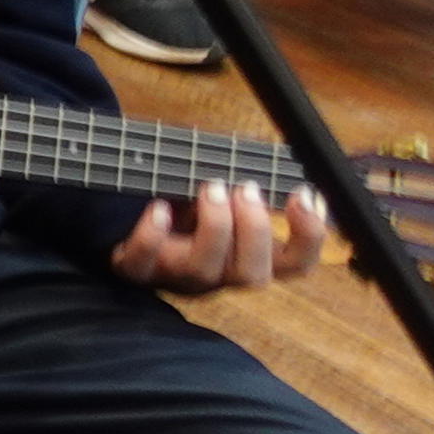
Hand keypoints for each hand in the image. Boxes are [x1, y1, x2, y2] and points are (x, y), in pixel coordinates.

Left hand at [112, 179, 326, 292]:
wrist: (124, 218)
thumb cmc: (182, 202)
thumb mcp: (221, 190)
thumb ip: (246, 180)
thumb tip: (274, 157)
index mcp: (246, 256)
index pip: (295, 265)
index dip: (309, 237)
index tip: (304, 195)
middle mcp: (217, 273)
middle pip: (252, 275)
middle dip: (255, 229)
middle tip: (245, 187)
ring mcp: (175, 275)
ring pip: (205, 271)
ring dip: (214, 226)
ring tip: (209, 187)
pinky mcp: (134, 270)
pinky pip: (141, 263)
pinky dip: (152, 235)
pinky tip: (159, 208)